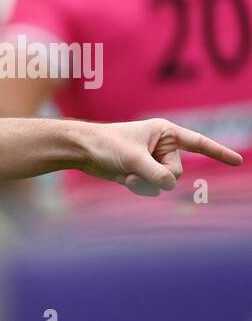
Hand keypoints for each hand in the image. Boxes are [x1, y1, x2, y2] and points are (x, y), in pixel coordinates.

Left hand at [78, 118, 242, 196]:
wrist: (82, 150)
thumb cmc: (106, 144)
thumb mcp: (133, 159)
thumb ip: (155, 173)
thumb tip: (170, 185)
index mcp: (166, 132)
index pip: (199, 143)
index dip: (219, 153)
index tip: (237, 162)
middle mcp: (162, 146)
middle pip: (176, 171)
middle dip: (158, 176)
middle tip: (137, 170)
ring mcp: (152, 160)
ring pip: (164, 183)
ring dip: (146, 184)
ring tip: (127, 176)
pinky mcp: (142, 172)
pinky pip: (151, 188)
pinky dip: (139, 188)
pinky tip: (124, 180)